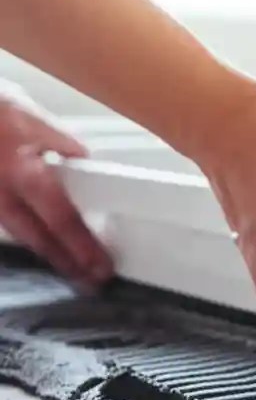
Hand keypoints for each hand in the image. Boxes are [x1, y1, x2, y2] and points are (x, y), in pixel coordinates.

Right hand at [0, 85, 112, 288]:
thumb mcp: (33, 118)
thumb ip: (61, 143)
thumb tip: (86, 162)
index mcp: (23, 175)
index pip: (60, 219)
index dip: (82, 247)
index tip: (101, 267)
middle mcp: (1, 195)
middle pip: (38, 239)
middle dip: (66, 262)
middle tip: (92, 281)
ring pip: (18, 234)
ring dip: (47, 252)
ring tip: (72, 268)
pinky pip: (6, 223)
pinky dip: (28, 235)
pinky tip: (43, 243)